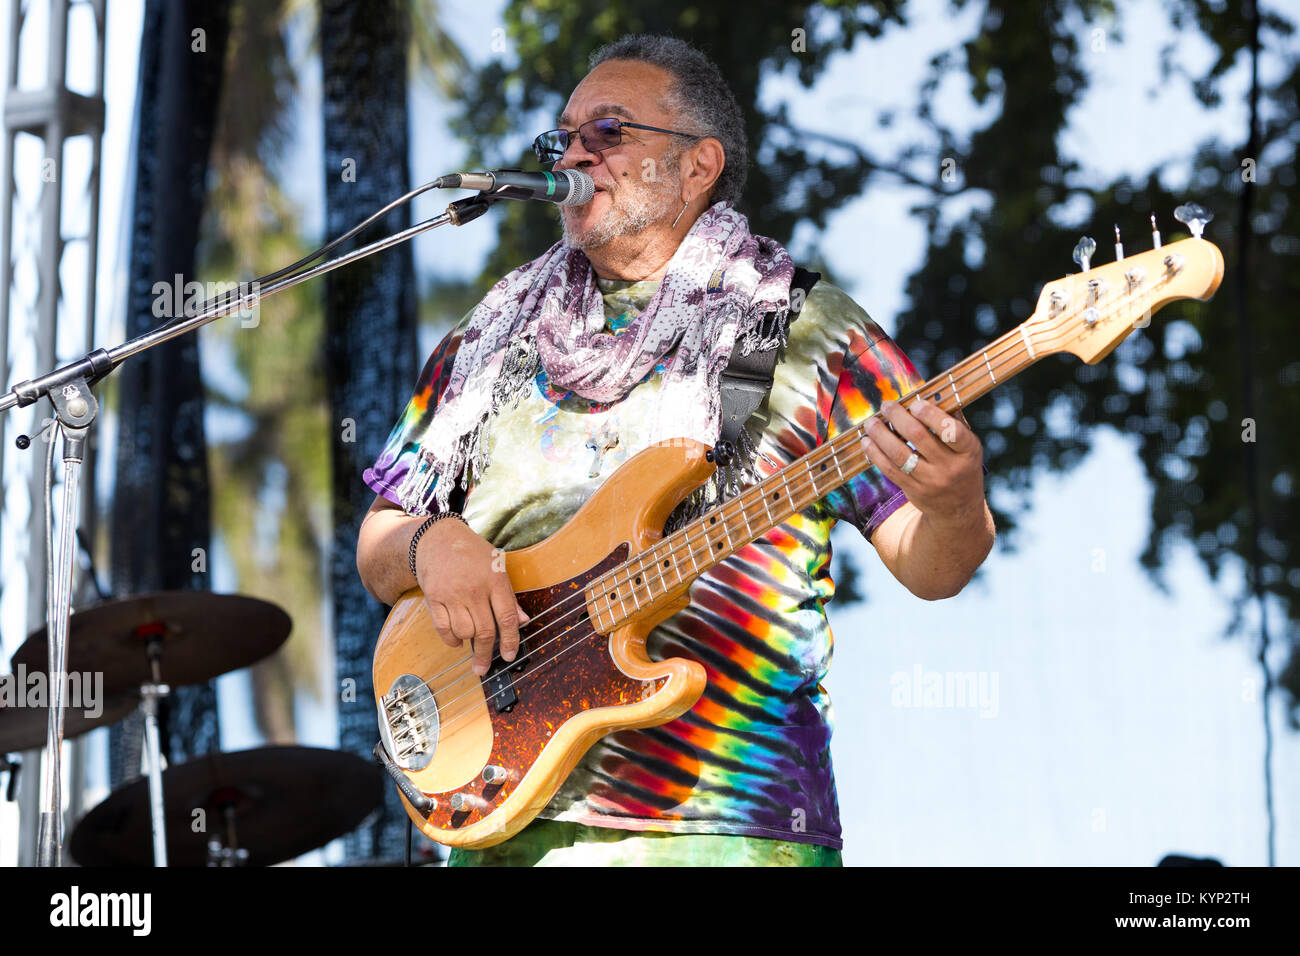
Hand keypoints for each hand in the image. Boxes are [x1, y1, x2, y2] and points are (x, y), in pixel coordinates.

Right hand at [414, 518, 529, 675]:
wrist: (437, 538)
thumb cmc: (472, 552)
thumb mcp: (497, 566)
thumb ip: (509, 596)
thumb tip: (522, 621)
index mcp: (495, 580)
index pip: (507, 618)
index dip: (510, 641)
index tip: (510, 656)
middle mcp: (474, 589)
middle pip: (485, 630)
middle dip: (486, 654)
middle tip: (484, 668)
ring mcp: (453, 594)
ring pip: (464, 631)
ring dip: (469, 643)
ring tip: (471, 644)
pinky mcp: (434, 597)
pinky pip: (442, 627)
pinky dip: (450, 639)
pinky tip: (456, 641)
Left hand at [860, 399, 985, 527]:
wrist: (959, 510)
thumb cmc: (961, 465)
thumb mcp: (967, 447)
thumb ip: (952, 421)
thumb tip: (931, 393)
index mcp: (969, 451)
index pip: (951, 431)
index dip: (931, 415)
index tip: (915, 404)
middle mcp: (951, 467)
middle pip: (919, 437)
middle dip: (899, 417)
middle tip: (886, 405)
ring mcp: (931, 481)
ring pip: (900, 454)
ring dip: (881, 435)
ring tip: (871, 422)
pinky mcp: (913, 491)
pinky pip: (890, 470)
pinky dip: (876, 454)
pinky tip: (867, 441)